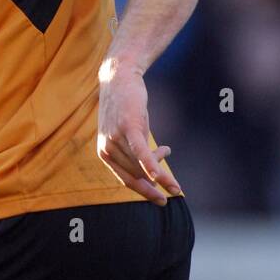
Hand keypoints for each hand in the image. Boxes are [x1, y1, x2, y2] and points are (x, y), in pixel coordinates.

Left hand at [97, 65, 181, 205]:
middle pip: (139, 172)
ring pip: (144, 162)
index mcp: (105, 154)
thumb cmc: (125, 108)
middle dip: (158, 177)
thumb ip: (137, 154)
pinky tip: (160, 176)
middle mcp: (107, 149)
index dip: (146, 191)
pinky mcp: (128, 126)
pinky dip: (150, 164)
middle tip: (174, 186)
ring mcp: (116, 138)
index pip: (128, 180)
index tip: (161, 200)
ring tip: (167, 150)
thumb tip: (155, 173)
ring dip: (160, 160)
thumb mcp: (129, 134)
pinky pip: (141, 151)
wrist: (119, 78)